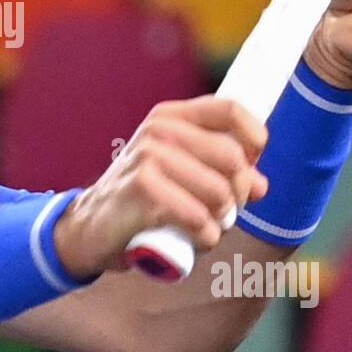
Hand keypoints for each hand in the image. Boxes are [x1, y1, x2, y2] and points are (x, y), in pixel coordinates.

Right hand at [53, 98, 268, 277]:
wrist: (91, 227)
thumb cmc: (141, 200)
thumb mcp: (179, 174)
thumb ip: (219, 172)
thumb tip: (260, 185)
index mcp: (171, 117)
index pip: (231, 110)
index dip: (254, 139)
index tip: (251, 167)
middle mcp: (160, 129)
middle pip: (233, 157)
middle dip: (239, 194)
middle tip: (224, 213)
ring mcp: (149, 155)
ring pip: (220, 192)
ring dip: (221, 222)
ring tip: (204, 228)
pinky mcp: (142, 187)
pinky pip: (198, 217)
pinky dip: (204, 237)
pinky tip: (193, 240)